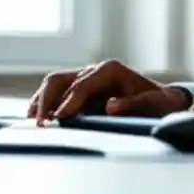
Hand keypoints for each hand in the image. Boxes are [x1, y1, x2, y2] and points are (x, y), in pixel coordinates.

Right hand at [26, 59, 191, 125]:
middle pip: (60, 80)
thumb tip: (109, 106)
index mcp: (109, 70)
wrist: (161, 100)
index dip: (69, 102)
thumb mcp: (153, 104)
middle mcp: (93, 71)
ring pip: (54, 84)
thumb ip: (133, 104)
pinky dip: (43, 103)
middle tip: (40, 123)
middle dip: (47, 101)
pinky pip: (55, 93)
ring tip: (32, 121)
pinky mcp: (79, 90)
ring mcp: (84, 78)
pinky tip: (35, 117)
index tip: (59, 118)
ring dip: (40, 101)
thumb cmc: (158, 102)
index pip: (81, 85)